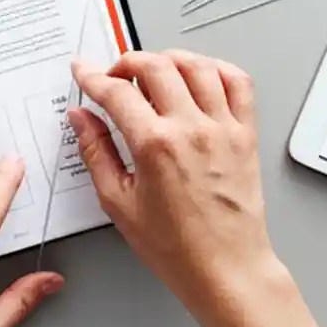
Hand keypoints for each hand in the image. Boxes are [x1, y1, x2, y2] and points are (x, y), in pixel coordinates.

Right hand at [70, 51, 326, 326]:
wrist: (225, 268)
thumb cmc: (176, 248)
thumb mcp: (119, 203)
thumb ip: (96, 153)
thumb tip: (81, 119)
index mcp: (154, 145)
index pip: (116, 91)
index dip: (91, 76)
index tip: (82, 72)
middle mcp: (191, 128)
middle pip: (155, 66)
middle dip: (127, 62)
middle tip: (114, 74)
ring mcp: (222, 128)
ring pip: (197, 65)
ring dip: (169, 58)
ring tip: (154, 70)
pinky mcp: (245, 134)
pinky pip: (238, 83)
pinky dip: (217, 69)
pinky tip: (200, 77)